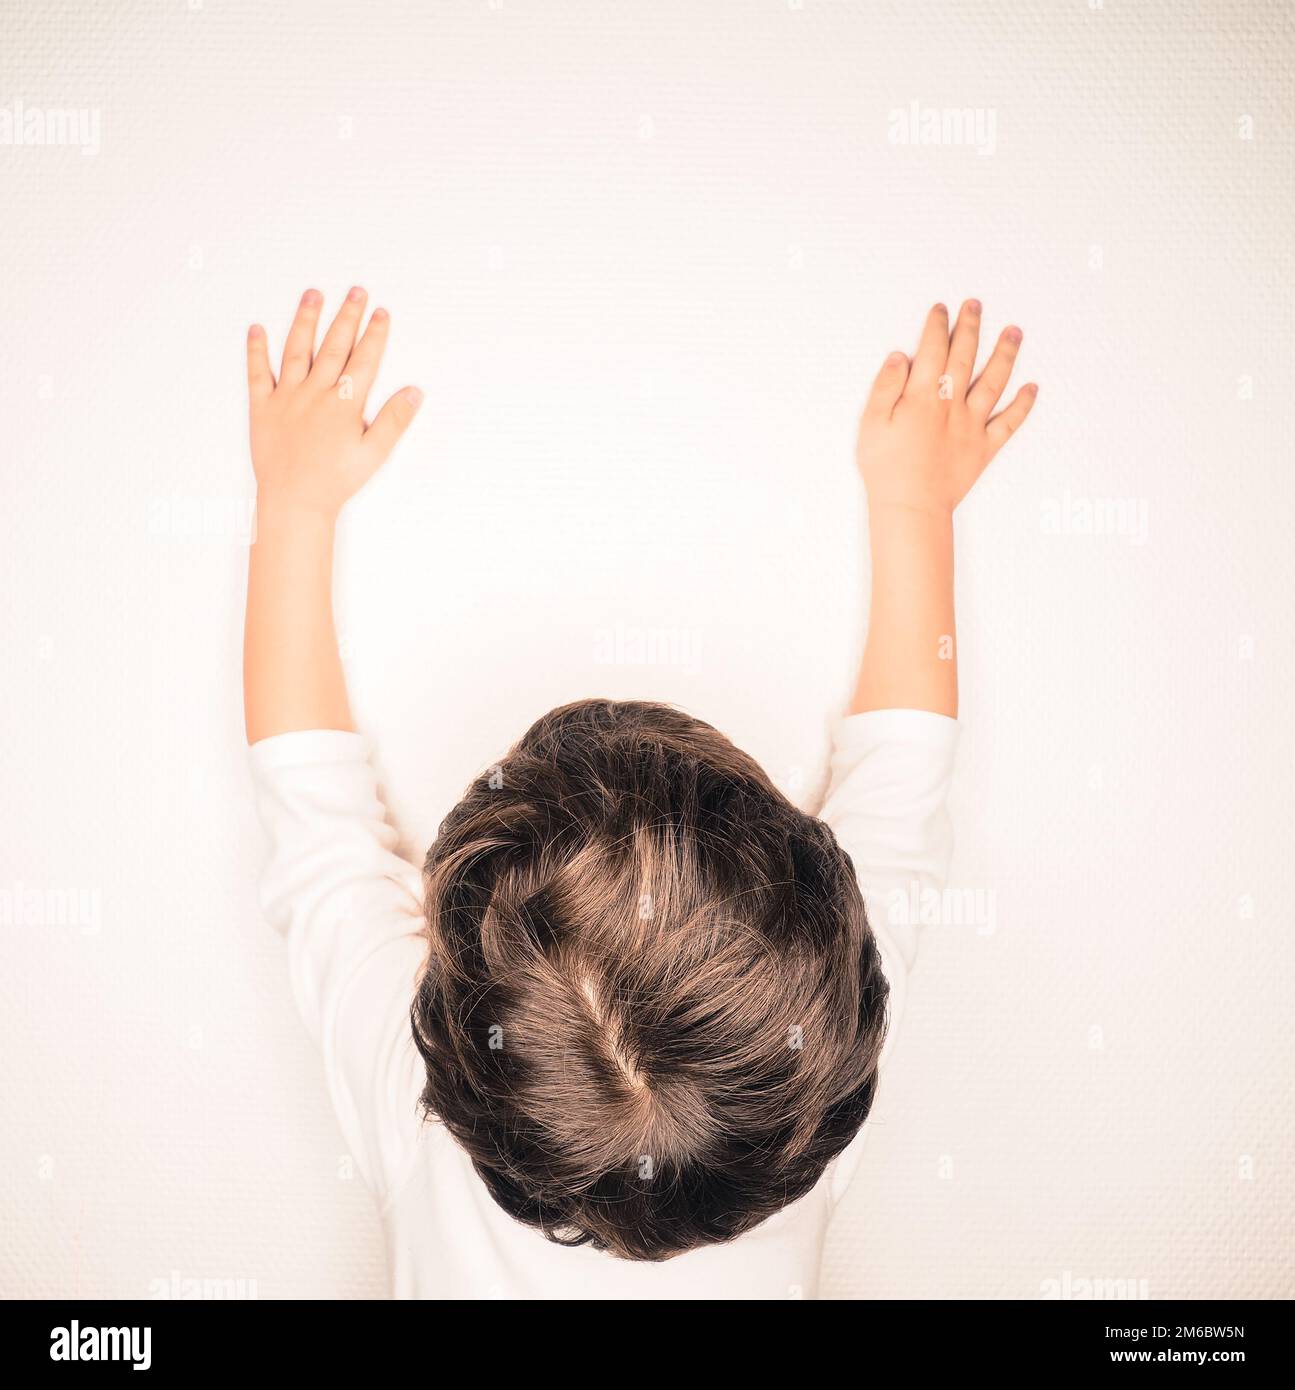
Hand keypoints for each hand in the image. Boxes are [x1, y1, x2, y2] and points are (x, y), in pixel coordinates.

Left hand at [246, 287, 421, 520]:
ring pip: (297, 349)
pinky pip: (257, 373)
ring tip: (313, 295)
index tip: (380, 313)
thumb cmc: (335, 481)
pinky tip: (257, 329)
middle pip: (334, 346)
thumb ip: (394, 420)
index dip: (374, 335)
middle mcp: (315, 393)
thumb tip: (413, 392)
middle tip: (356, 292)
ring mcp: (287, 397)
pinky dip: (256, 350)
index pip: (363, 360)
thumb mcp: (374, 454)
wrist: (294, 501)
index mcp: (344, 404)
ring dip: (306, 320)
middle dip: (347, 317)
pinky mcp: (262, 407)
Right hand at [856, 300, 1035, 516]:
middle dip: (971, 328)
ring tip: (1014, 332)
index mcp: (922, 397)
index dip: (937, 327)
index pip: (931, 351)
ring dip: (1005, 354)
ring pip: (993, 382)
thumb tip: (899, 357)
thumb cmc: (886, 468)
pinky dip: (1023, 405)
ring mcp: (972, 425)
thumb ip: (886, 387)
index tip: (941, 310)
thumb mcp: (871, 424)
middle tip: (976, 305)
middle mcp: (951, 405)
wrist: (911, 507)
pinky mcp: (984, 447)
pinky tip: (1032, 388)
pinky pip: (1009, 423)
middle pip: (965, 357)